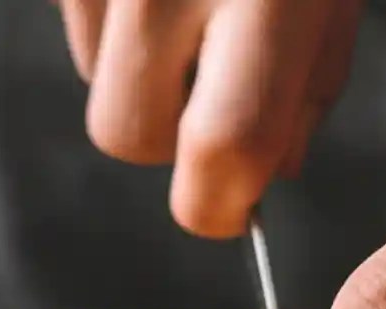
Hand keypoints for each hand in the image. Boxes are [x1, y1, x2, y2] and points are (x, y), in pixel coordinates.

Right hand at [55, 0, 361, 237]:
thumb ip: (309, 88)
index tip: (231, 212)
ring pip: (94, 82)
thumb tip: (265, 177)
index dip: (220, 203)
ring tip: (191, 10)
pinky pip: (76, 24)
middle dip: (166, 139)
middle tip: (211, 90)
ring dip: (138, 74)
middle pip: (129, 135)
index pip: (224, 148)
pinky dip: (114, 23)